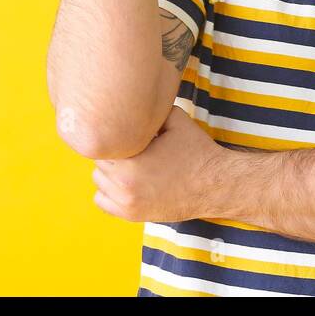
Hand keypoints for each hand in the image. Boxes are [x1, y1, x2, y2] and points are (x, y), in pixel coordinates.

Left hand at [91, 106, 228, 222]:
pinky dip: (109, 191)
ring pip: (98, 182)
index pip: (103, 145)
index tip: (125, 132)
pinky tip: (128, 181)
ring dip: (110, 172)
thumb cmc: (196, 151)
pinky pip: (102, 201)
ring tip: (132, 164)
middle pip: (99, 163)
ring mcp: (128, 205)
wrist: (215, 184)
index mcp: (131, 164)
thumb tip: (130, 99)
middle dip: (113, 153)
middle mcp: (124, 188)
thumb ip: (149, 110)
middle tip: (133, 147)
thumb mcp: (175, 120)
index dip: (114, 135)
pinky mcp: (133, 216)